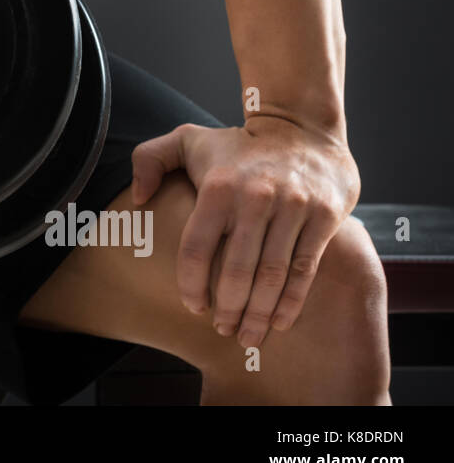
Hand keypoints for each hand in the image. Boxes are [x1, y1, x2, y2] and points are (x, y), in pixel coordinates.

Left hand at [130, 116, 359, 347]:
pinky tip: (280, 321)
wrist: (302, 127)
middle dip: (229, 308)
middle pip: (237, 269)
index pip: (197, 248)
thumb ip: (149, 159)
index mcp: (217, 187)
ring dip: (259, 313)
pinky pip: (304, 267)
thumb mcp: (187, 139)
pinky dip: (291, 300)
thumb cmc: (238, 144)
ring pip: (272, 275)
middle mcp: (254, 198)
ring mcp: (293, 207)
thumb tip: (138, 197)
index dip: (192, 284)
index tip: (194, 306)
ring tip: (249, 335)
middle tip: (224, 331)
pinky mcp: (324, 216)